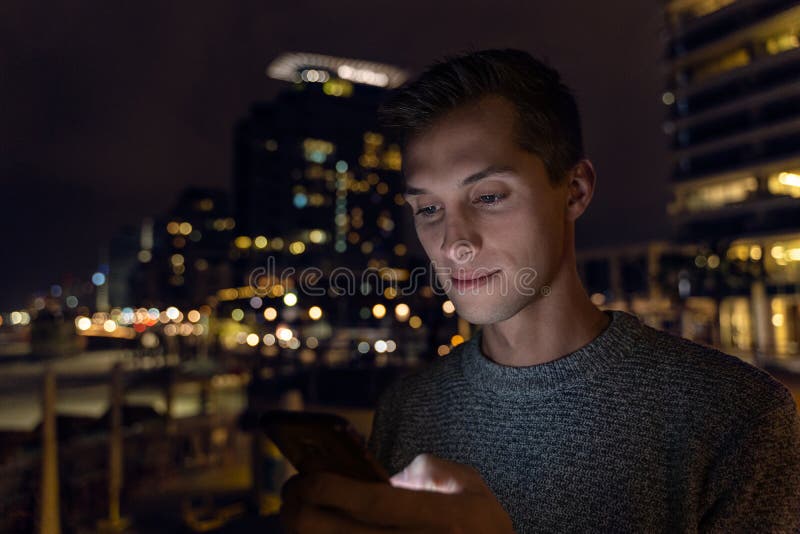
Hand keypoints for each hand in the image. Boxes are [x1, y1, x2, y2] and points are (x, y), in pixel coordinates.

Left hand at [280, 453, 514, 532]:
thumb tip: (377, 478)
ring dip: (303, 533)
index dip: (330, 489)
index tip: (303, 477)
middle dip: (300, 512)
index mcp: (439, 517)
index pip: (371, 503)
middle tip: (292, 494)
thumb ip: (422, 470)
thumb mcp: (465, 482)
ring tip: (297, 512)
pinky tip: (318, 531)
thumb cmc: (481, 521)